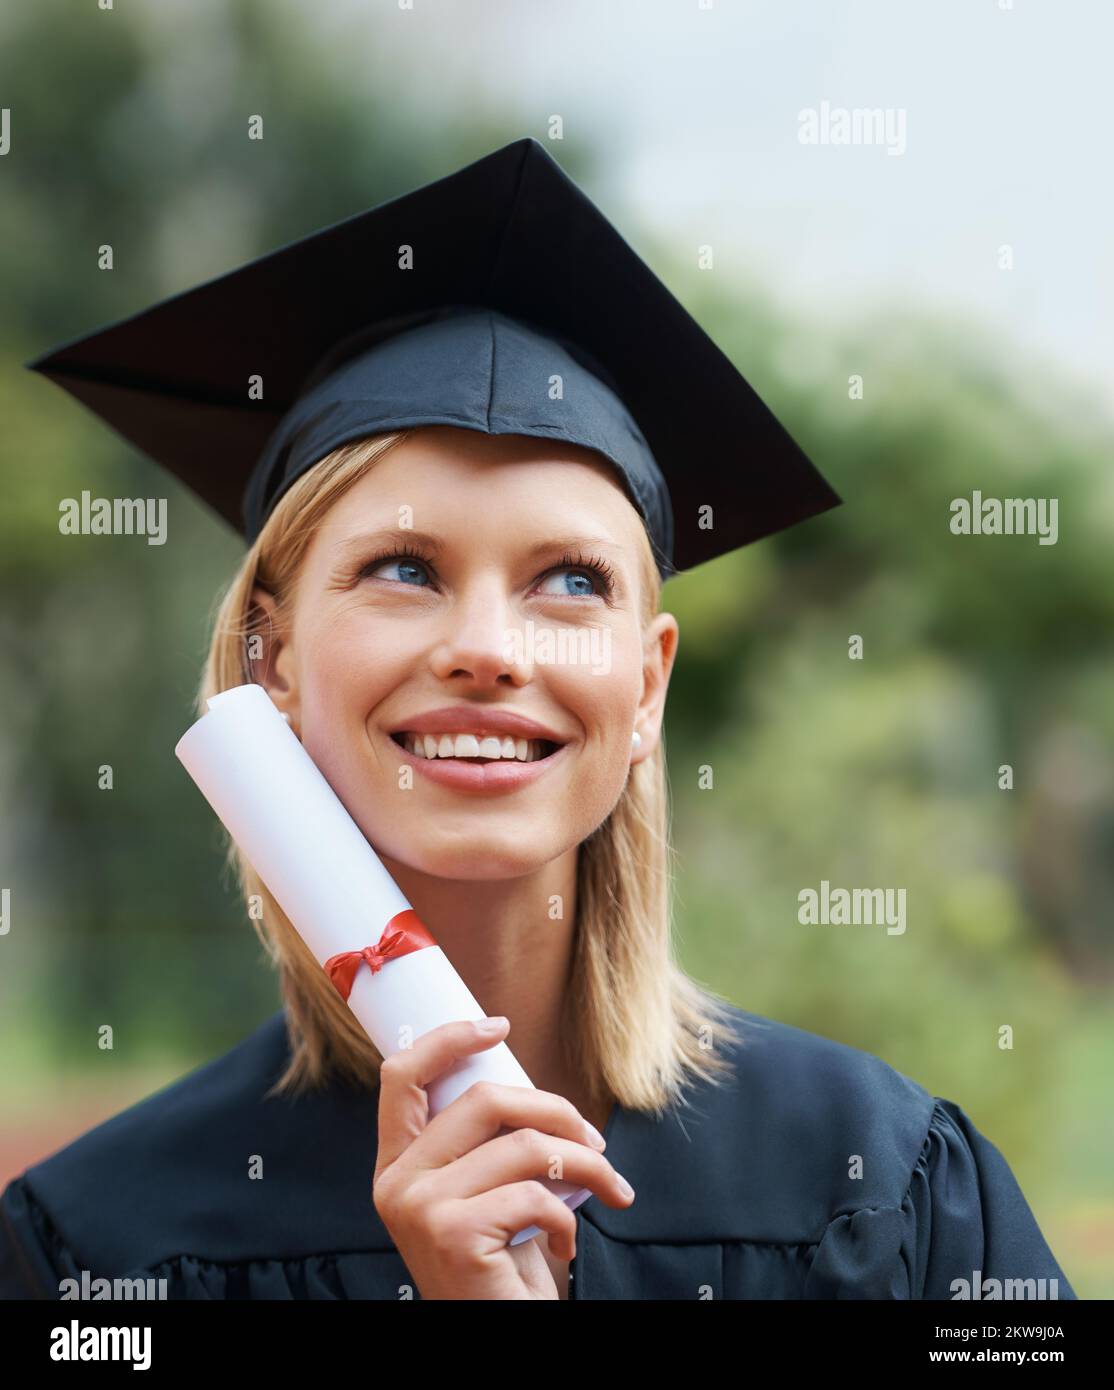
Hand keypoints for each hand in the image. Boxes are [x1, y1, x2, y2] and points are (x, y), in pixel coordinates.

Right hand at [372, 1017, 634, 1299]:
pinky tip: (566, 1244)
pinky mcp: (453, 1234)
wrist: (498, 1337)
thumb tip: (528, 1089)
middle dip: (556, 1110)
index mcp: (398, 1165)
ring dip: (586, 1165)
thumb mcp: (485, 1194)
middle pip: (483, 1099)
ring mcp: (419, 1208)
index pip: (402, 1077)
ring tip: (606, 1188)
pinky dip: (570, 1218)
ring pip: (523, 1145)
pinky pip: (536, 1194)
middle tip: (594, 1140)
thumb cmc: (500, 1268)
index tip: (498, 1025)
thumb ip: (485, 1143)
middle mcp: (396, 1183)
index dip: (448, 1040)